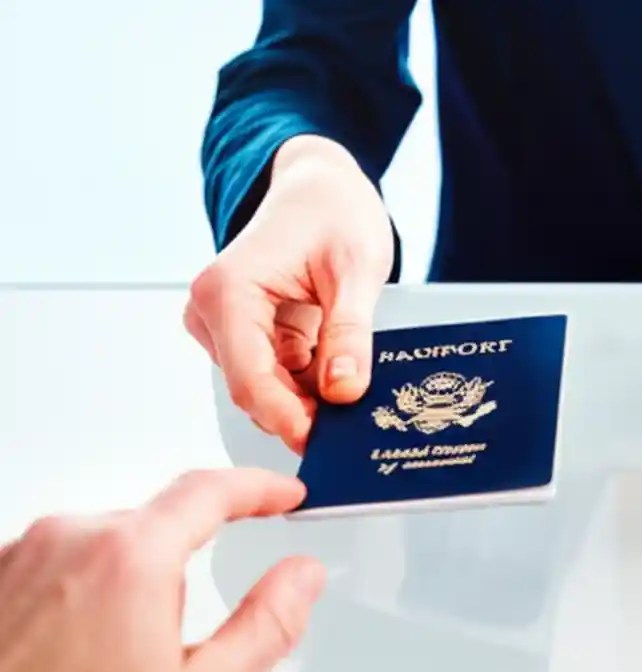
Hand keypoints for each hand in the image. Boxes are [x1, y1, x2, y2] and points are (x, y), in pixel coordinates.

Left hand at [0, 469, 324, 671]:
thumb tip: (302, 576)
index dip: (259, 488)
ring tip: (105, 666)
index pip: (211, 491)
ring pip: (104, 548)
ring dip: (123, 587)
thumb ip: (267, 625)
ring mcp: (20, 555)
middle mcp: (68, 539)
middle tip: (167, 647)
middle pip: (154, 528)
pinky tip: (68, 658)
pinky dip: (76, 599)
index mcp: (129, 557)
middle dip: (175, 571)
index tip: (283, 494)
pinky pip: (56, 566)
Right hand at [185, 134, 392, 452]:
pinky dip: (309, 384)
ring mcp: (222, 324)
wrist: (320, 187)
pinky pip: (274, 375)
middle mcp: (212, 310)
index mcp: (228, 290)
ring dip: (309, 399)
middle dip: (304, 413)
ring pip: (265, 388)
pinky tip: (342, 378)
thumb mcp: (356, 269)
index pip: (250, 378)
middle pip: (254, 390)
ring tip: (357, 394)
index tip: (324, 443)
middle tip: (356, 427)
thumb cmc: (334, 211)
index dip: (288, 418)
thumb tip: (343, 390)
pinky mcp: (242, 333)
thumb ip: (349, 332)